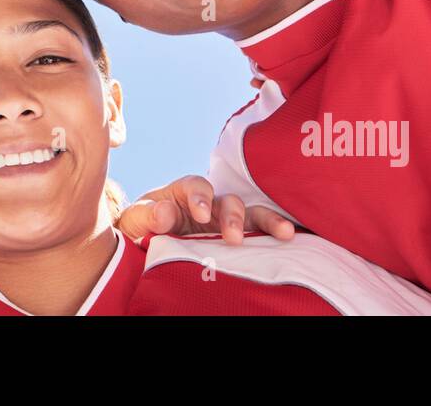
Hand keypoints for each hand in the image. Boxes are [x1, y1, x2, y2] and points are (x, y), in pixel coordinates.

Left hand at [116, 174, 295, 245]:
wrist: (146, 245)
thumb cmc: (143, 225)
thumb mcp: (136, 218)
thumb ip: (147, 214)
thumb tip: (165, 212)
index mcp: (185, 193)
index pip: (196, 186)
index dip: (201, 197)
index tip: (201, 214)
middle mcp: (211, 204)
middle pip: (229, 200)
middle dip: (234, 216)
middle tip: (233, 236)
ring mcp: (226, 223)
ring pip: (252, 216)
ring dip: (267, 222)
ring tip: (284, 233)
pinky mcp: (236, 242)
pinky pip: (260, 237)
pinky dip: (275, 236)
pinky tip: (293, 243)